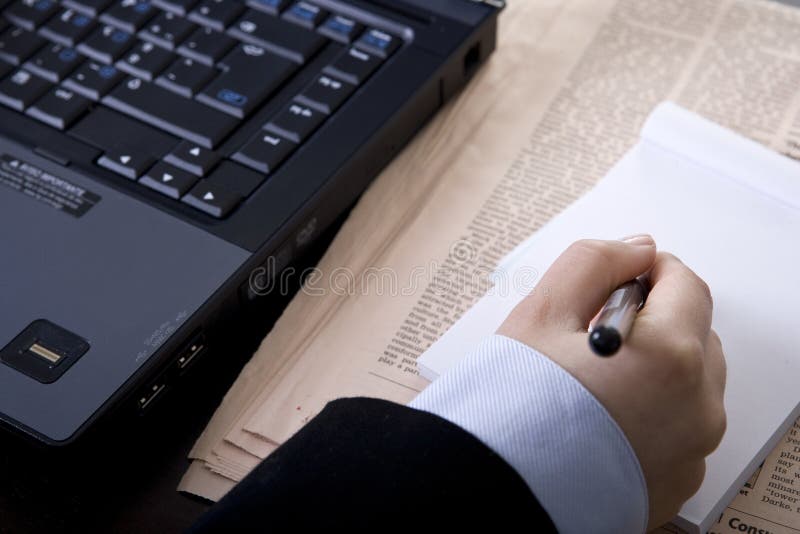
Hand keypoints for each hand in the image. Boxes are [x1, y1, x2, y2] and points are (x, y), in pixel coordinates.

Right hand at [497, 236, 725, 528]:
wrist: (497, 490)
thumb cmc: (513, 408)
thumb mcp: (540, 314)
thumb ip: (593, 263)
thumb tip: (635, 248)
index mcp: (670, 356)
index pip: (685, 285)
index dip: (652, 269)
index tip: (623, 273)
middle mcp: (696, 407)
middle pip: (694, 334)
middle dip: (654, 318)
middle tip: (595, 328)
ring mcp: (691, 450)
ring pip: (690, 383)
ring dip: (657, 365)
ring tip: (594, 377)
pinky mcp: (675, 480)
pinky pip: (680, 428)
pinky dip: (653, 411)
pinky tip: (602, 416)